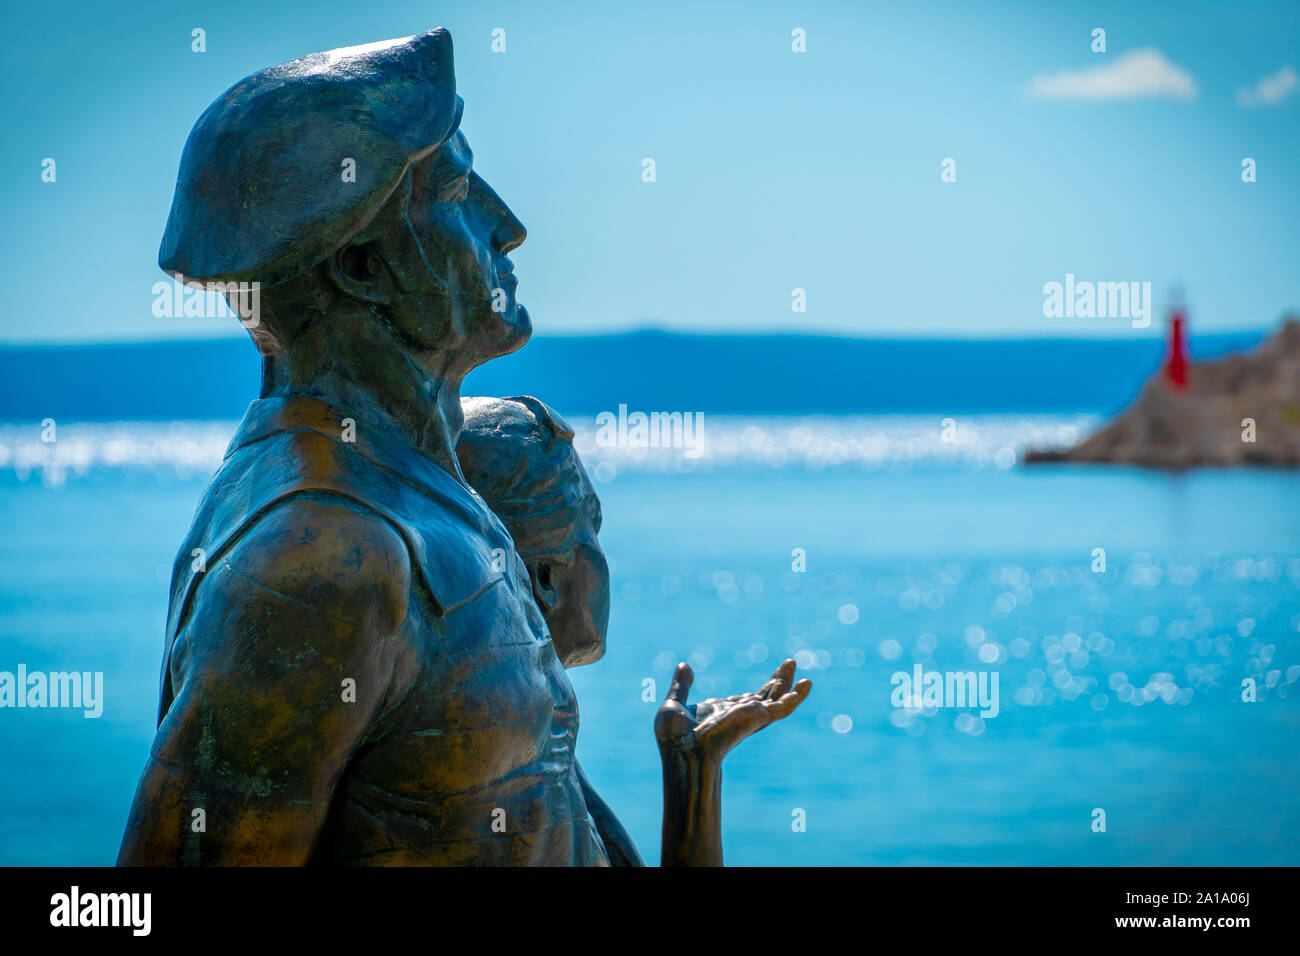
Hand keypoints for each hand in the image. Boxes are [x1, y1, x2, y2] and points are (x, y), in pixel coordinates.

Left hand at [654, 659, 810, 763]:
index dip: (757, 692)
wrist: (682, 752)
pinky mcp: (756, 718)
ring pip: (777, 701)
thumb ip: (682, 685)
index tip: (771, 680)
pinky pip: (780, 709)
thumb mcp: (676, 703)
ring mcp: (749, 717)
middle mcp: (738, 715)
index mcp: (721, 713)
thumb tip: (684, 665)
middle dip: (778, 681)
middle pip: (765, 697)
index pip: (745, 701)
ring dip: (789, 686)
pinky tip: (802, 688)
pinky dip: (792, 700)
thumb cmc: (674, 737)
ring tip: (802, 672)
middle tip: (790, 663)